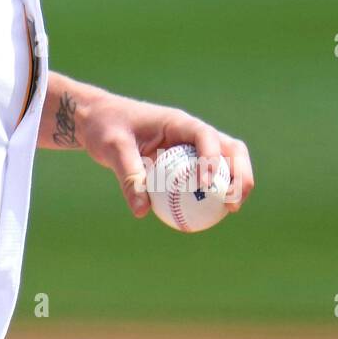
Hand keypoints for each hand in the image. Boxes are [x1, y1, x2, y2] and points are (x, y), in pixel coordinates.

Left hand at [80, 90, 254, 218]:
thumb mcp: (113, 149)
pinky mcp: (186, 160)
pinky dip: (212, 193)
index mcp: (177, 122)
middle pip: (230, 148)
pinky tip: (207, 217)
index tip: (205, 185)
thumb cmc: (105, 127)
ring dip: (234, 183)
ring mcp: (192, 146)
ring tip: (230, 210)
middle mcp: (191, 132)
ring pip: (225, 162)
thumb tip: (141, 211)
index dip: (212, 158)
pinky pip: (205, 177)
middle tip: (233, 202)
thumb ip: (129, 176)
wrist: (98, 121)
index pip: (205, 135)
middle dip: (240, 174)